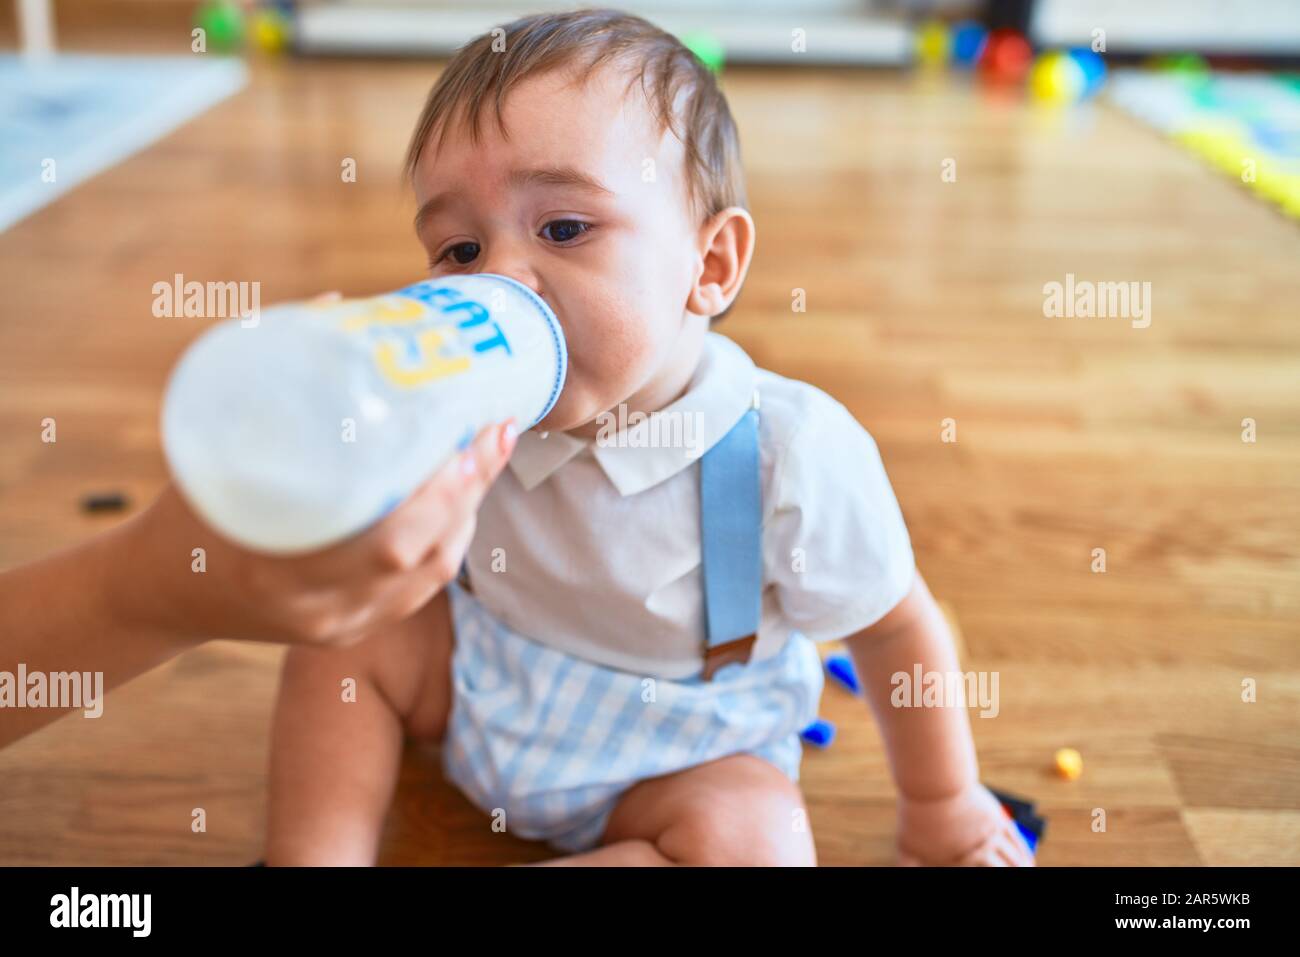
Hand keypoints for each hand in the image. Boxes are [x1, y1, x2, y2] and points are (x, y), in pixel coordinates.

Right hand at [107, 419, 516, 647]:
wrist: (162, 591)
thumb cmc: (188, 511)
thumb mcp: (216, 447)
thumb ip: (275, 379)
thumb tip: (339, 310)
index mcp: (275, 565)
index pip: (385, 537)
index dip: (441, 489)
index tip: (470, 432)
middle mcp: (314, 605)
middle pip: (419, 554)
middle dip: (469, 489)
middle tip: (494, 431)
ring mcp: (338, 623)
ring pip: (428, 575)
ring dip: (467, 512)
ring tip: (489, 455)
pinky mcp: (352, 629)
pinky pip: (418, 591)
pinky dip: (448, 542)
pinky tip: (466, 503)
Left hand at [896, 783, 1034, 865]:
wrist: (933, 785)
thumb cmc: (916, 817)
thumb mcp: (905, 847)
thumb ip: (907, 867)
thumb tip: (901, 873)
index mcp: (958, 864)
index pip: (978, 877)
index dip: (986, 876)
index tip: (985, 872)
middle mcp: (978, 854)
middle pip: (1000, 871)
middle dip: (1008, 875)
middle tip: (1021, 877)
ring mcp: (990, 837)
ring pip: (1013, 861)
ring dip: (1022, 869)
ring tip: (1028, 873)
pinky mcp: (998, 821)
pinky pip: (1017, 843)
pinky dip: (1025, 854)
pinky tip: (1028, 861)